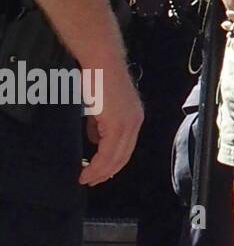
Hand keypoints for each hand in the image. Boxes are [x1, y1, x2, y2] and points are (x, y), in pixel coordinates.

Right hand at [81, 59, 143, 185]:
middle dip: (106, 172)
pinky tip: (87, 169)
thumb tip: (95, 139)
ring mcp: (128, 123)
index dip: (113, 164)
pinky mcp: (118, 123)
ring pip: (115, 157)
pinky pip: (108, 151)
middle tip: (91, 181)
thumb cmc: (100, 80)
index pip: (126, 148)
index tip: (99, 173)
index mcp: (133, 118)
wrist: (101, 63)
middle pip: (123, 156)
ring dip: (100, 171)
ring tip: (86, 178)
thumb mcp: (102, 108)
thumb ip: (100, 125)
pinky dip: (97, 164)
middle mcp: (135, 122)